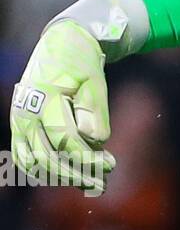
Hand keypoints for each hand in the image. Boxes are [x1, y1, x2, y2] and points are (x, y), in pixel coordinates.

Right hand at [10, 20, 114, 194]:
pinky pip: (25, 157)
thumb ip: (94, 110)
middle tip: (101, 183)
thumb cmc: (81, 64)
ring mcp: (19, 122)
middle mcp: (25, 114)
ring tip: (89, 182)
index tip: (110, 165)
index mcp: (44, 100)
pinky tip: (69, 174)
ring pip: (34, 162)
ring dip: (61, 176)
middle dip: (76, 174)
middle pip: (47, 158)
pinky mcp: (19, 128)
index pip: (65, 140)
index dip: (88, 157)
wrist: (60, 46)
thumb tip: (97, 141)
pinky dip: (45, 170)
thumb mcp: (94, 81)